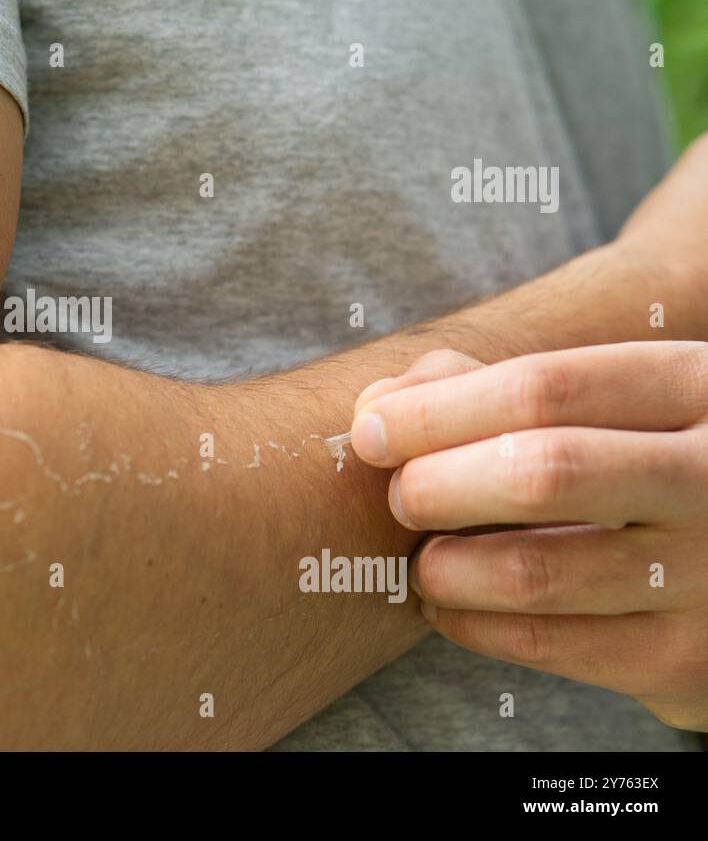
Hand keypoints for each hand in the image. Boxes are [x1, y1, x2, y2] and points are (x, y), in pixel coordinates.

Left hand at [350, 343, 707, 731]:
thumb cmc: (645, 465)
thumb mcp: (608, 402)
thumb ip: (490, 386)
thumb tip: (378, 406)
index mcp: (699, 387)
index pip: (543, 390)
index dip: (435, 412)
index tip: (371, 432)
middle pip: (538, 472)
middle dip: (437, 485)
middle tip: (403, 498)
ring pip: (533, 571)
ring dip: (444, 568)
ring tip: (425, 562)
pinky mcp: (689, 660)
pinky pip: (546, 644)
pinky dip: (471, 624)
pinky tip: (452, 607)